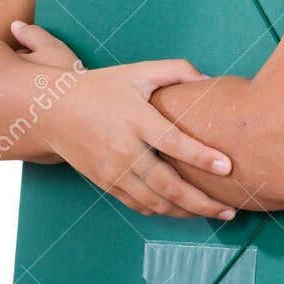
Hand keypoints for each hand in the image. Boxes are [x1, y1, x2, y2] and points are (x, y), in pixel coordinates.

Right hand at [9, 21, 238, 220]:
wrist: (53, 111)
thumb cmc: (101, 88)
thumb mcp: (136, 72)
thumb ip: (176, 70)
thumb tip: (210, 80)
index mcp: (135, 119)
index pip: (173, 142)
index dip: (201, 157)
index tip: (228, 166)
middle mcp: (124, 149)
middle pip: (167, 184)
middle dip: (202, 201)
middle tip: (229, 210)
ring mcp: (113, 171)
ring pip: (155, 202)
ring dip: (187, 212)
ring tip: (214, 214)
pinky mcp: (106, 183)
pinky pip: (139, 205)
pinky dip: (164, 211)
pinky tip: (183, 210)